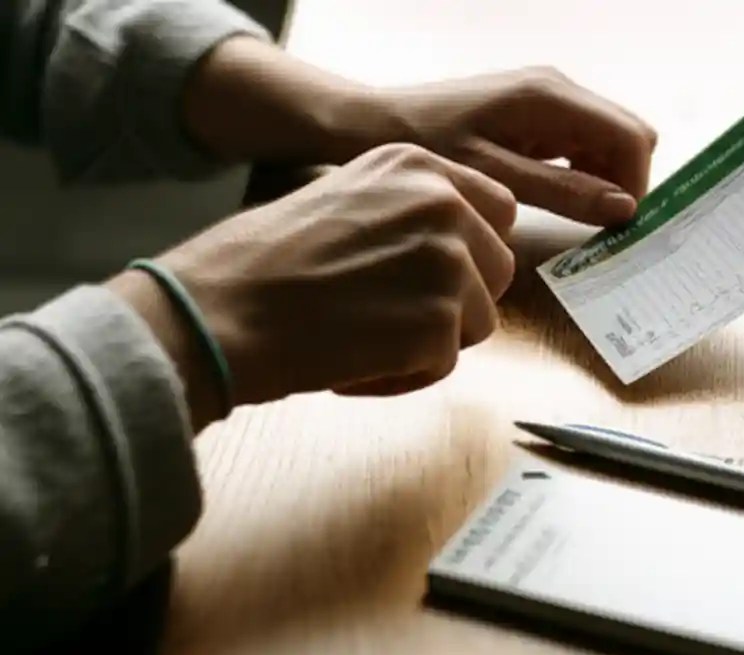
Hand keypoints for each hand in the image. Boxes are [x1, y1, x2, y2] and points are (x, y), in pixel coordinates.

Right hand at [109, 144, 515, 427]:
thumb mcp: (345, 199)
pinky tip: (353, 362)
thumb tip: (459, 246)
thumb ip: (408, 212)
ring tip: (365, 338)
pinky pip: (446, 364)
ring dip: (432, 341)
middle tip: (395, 314)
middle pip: (498, 268)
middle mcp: (442, 204)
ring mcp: (447, 262)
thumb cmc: (262, 264)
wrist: (220, 311)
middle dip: (459, 300)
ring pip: (479, 320)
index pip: (497, 209)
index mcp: (418, 165)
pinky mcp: (440, 323)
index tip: (443, 273)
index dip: (475, 250)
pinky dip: (405, 375)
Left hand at [371, 66, 657, 226]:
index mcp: (551, 97)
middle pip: (627, 136)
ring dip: (606, 180)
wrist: (372, 124)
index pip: (632, 136)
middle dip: (626, 182)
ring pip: (609, 142)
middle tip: (602, 229)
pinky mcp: (537, 116)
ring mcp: (549, 100)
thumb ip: (564, 193)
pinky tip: (561, 202)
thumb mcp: (496, 180)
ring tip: (580, 220)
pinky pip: (582, 145)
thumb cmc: (427, 148)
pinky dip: (586, 175)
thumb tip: (624, 208)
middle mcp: (558, 89)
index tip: (620, 228)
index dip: (638, 184)